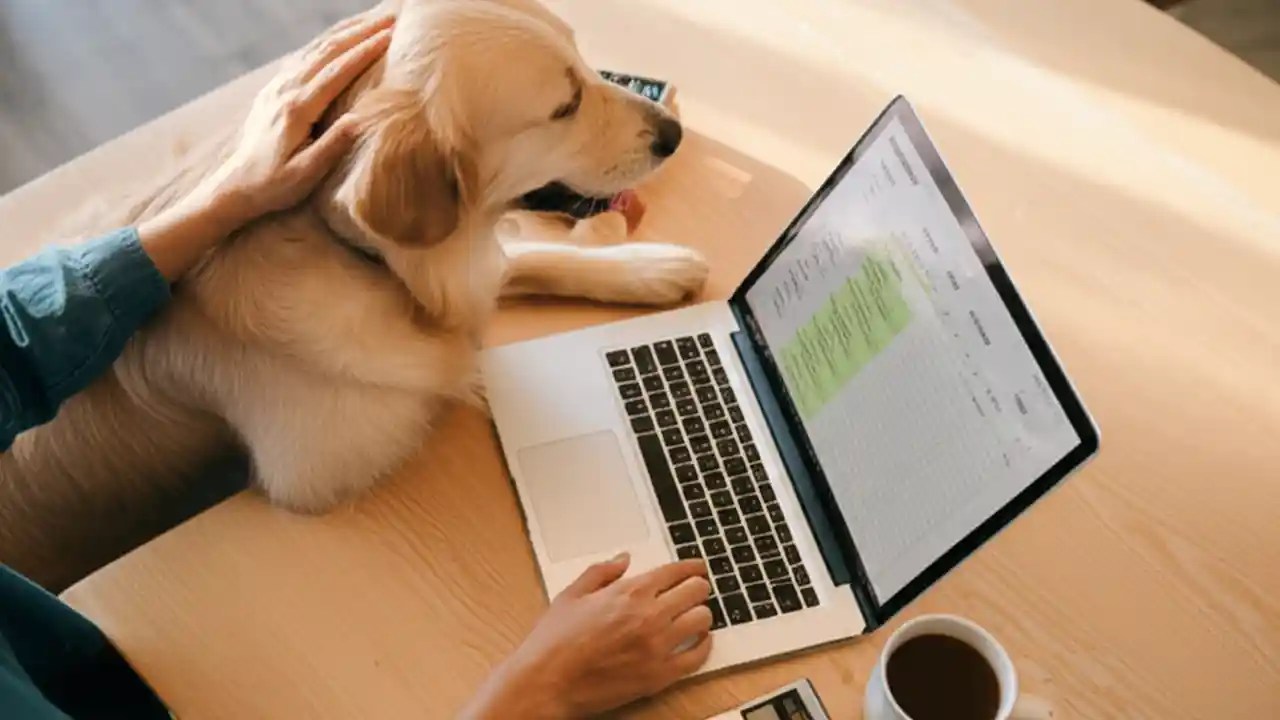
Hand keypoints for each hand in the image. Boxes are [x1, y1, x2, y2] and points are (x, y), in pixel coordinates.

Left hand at [137, 12, 392, 281]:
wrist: (234, 185)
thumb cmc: (274, 186)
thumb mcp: (305, 174)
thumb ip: (332, 145)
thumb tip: (360, 119)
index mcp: (297, 109)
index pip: (338, 71)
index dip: (366, 50)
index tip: (392, 35)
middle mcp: (286, 89)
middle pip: (329, 49)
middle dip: (363, 30)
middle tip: (393, 16)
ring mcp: (279, 85)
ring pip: (317, 47)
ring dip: (348, 29)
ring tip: (375, 18)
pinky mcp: (276, 88)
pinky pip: (306, 54)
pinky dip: (330, 40)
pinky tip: (344, 35)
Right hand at [461, 554, 713, 718]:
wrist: (547, 682)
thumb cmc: (554, 641)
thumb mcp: (572, 595)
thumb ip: (601, 572)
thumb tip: (624, 559)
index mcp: (629, 592)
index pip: (676, 571)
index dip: (692, 567)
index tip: (697, 568)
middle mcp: (650, 615)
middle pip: (696, 591)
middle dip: (697, 587)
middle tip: (694, 590)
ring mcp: (658, 647)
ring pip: (702, 620)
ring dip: (700, 614)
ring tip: (692, 615)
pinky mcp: (660, 676)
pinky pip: (698, 657)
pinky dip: (703, 645)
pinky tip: (698, 641)